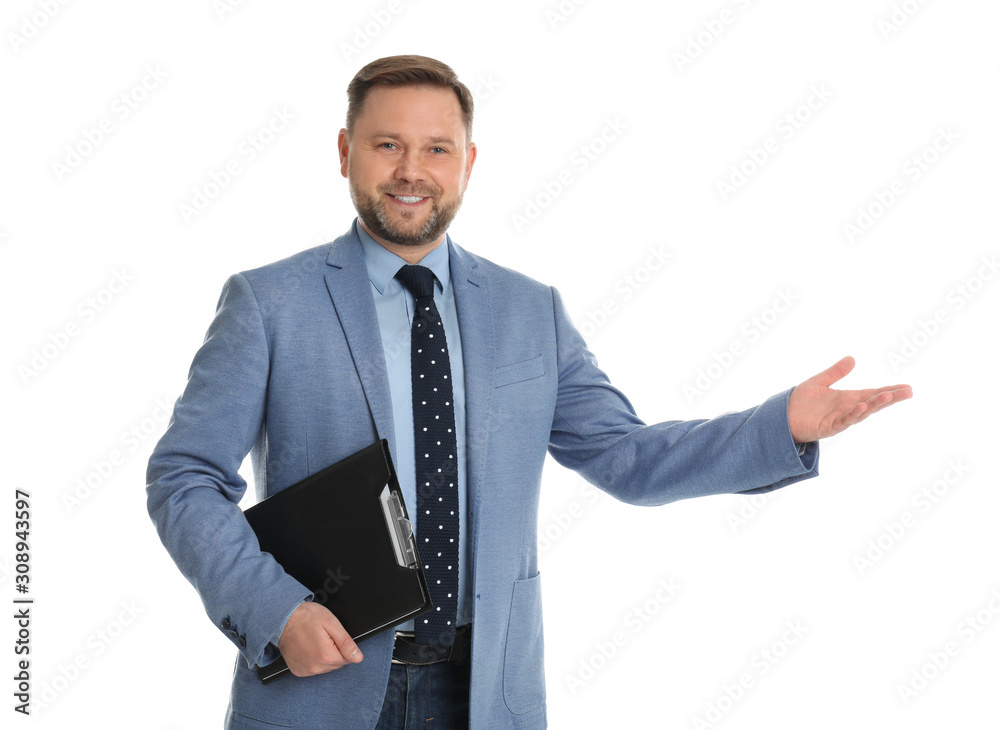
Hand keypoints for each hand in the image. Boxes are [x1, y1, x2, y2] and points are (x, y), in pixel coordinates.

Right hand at [277, 602, 362, 675]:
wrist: (283, 619)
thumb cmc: (306, 617)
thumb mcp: (331, 623)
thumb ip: (346, 643)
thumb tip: (358, 657)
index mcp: (326, 656)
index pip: (348, 659)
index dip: (343, 646)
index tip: (333, 636)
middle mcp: (315, 667)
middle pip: (336, 664)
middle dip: (334, 651)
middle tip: (323, 636)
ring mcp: (305, 670)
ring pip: (326, 667)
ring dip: (324, 656)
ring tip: (315, 641)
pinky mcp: (298, 671)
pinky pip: (313, 669)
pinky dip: (314, 660)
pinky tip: (308, 648)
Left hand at [787, 356, 911, 442]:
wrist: (782, 416)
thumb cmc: (800, 401)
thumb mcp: (819, 382)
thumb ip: (836, 372)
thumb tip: (852, 358)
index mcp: (847, 398)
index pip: (872, 393)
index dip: (889, 390)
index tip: (907, 387)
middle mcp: (847, 409)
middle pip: (873, 403)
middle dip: (890, 398)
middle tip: (908, 392)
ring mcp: (839, 419)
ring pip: (861, 412)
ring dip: (875, 405)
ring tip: (889, 396)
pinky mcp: (828, 427)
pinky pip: (843, 421)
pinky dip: (853, 415)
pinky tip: (861, 407)